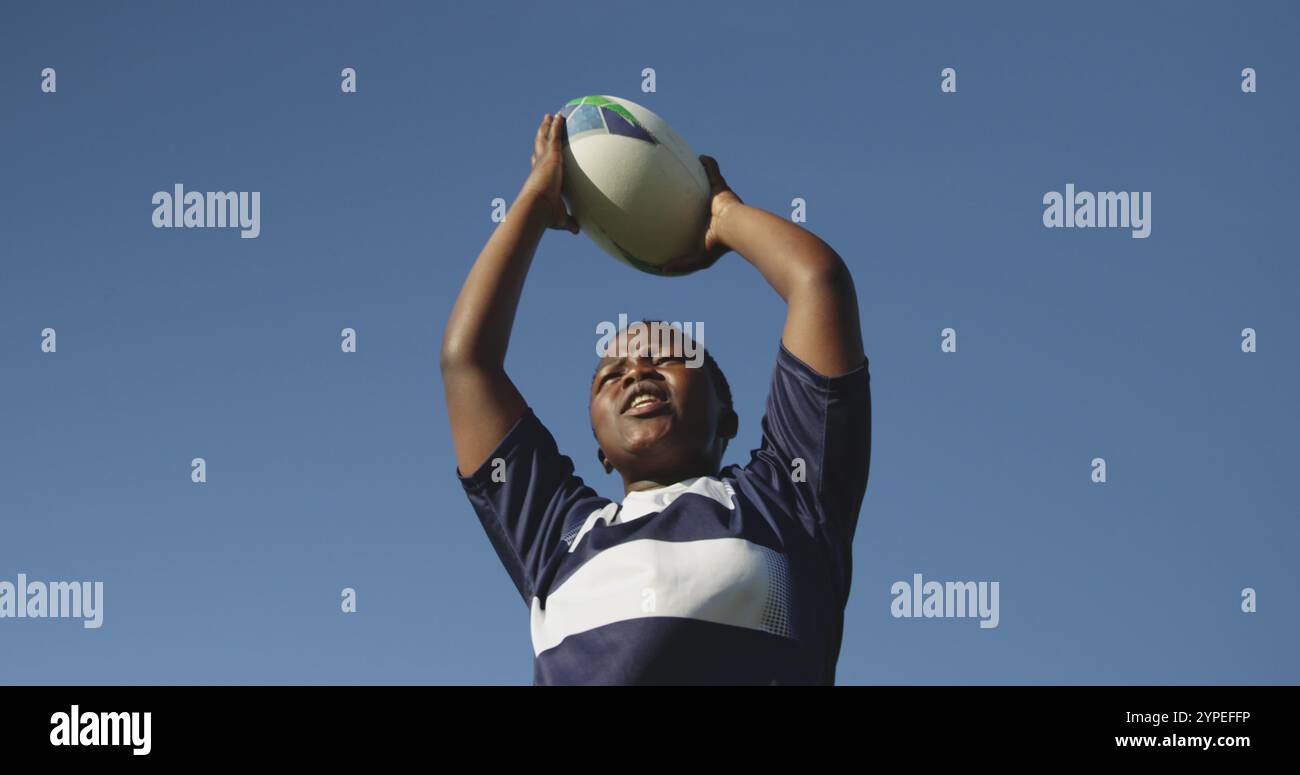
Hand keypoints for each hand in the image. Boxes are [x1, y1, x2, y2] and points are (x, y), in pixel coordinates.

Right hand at [519, 113, 579, 233]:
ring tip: (550, 116)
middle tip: (543, 126)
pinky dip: (556, 126)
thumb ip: (569, 222)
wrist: (537, 207)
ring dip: (547, 126)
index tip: (536, 154)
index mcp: (539, 179)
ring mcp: (543, 160)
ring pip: (543, 138)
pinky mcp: (551, 156)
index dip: (537, 159)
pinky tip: (560, 116)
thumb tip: (576, 230)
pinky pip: (554, 136)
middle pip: (538, 147)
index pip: (537, 166)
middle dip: (541, 136)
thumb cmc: (546, 216)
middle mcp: (538, 166)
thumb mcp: (560, 219)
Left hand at [659, 155, 743, 275]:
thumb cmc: (717, 244)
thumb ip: (682, 263)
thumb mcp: (698, 258)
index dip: (691, 215)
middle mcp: (713, 208)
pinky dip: (709, 163)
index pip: (697, 218)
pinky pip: (714, 170)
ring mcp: (718, 196)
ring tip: (691, 165)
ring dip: (703, 174)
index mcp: (709, 223)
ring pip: (709, 182)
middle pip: (702, 197)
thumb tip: (663, 270)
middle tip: (682, 188)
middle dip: (695, 192)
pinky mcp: (721, 185)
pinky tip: (701, 157)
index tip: (680, 213)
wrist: (734, 228)